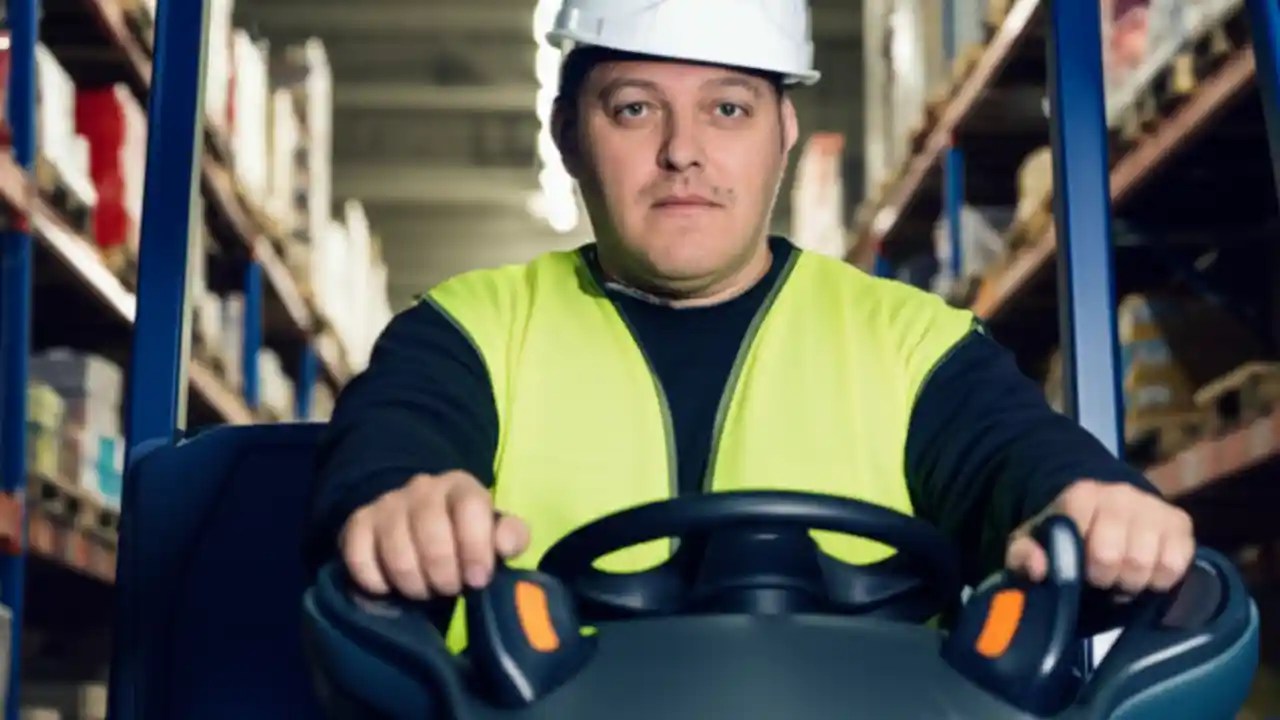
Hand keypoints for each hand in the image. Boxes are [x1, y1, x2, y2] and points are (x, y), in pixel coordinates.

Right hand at [339, 470, 530, 598]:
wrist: (417, 523)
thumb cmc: (464, 537)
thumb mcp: (495, 534)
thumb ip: (511, 536)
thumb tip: (504, 544)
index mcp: (461, 486)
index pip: (470, 508)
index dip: (475, 549)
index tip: (477, 580)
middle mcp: (422, 488)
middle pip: (430, 533)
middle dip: (444, 574)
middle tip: (450, 589)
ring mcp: (386, 504)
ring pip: (397, 552)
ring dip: (414, 584)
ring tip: (425, 590)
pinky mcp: (357, 524)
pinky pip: (360, 559)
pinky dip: (377, 583)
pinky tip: (391, 588)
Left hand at [1005, 479, 1194, 593]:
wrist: (1098, 515)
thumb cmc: (1064, 535)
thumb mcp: (1031, 543)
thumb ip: (1023, 555)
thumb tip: (1038, 568)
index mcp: (1081, 495)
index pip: (1095, 550)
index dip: (1088, 571)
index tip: (1082, 573)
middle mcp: (1121, 493)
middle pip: (1124, 559)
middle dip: (1111, 580)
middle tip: (1103, 581)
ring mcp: (1153, 505)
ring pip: (1151, 563)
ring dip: (1135, 581)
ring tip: (1122, 578)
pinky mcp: (1179, 520)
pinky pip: (1177, 563)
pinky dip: (1161, 579)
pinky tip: (1145, 575)